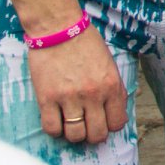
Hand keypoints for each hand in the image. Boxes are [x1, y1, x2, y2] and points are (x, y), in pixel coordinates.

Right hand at [28, 28, 127, 145]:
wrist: (58, 28)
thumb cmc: (86, 43)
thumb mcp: (110, 64)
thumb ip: (115, 89)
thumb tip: (117, 113)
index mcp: (111, 85)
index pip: (117, 123)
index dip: (111, 126)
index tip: (104, 121)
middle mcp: (92, 95)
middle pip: (96, 134)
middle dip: (93, 135)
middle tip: (88, 127)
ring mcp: (68, 98)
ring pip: (74, 135)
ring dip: (74, 134)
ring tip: (72, 124)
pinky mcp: (46, 98)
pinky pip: (51, 128)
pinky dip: (55, 130)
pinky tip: (57, 119)